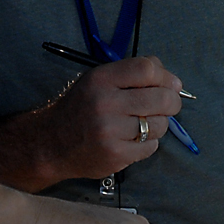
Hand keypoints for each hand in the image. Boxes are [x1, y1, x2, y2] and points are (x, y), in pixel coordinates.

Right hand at [41, 56, 186, 181]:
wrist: (51, 143)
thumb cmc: (80, 108)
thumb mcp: (97, 80)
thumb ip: (130, 73)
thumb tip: (170, 79)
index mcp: (101, 79)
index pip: (146, 69)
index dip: (166, 76)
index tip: (172, 84)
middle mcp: (105, 103)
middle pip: (161, 98)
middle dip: (172, 102)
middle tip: (169, 105)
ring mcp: (111, 131)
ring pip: (160, 125)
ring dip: (159, 125)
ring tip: (144, 124)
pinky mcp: (116, 155)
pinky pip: (151, 146)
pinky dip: (148, 143)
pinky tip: (133, 140)